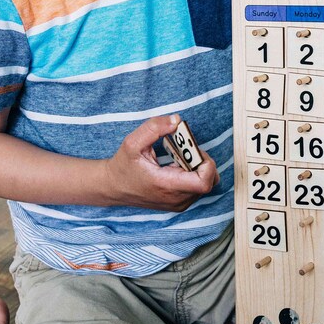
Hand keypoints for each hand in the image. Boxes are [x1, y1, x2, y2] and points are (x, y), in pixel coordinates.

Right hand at [104, 115, 219, 210]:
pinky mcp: (179, 203)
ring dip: (198, 166)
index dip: (207, 163)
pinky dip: (193, 173)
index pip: (204, 182)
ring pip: (206, 184)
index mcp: (166, 186)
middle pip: (209, 181)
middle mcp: (176, 199)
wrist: (113, 188)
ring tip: (179, 157)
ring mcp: (179, 203)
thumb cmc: (123, 167)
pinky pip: (197, 187)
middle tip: (185, 149)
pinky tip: (177, 165)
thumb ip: (154, 128)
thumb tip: (176, 121)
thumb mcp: (132, 143)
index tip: (193, 150)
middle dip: (202, 160)